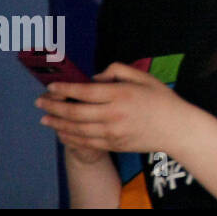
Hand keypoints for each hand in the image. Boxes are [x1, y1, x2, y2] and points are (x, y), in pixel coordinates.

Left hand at [35, 63, 194, 153]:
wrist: (176, 128)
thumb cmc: (161, 100)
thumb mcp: (143, 77)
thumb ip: (118, 71)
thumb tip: (95, 78)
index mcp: (121, 94)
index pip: (84, 92)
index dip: (64, 89)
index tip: (51, 87)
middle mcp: (114, 114)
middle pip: (75, 112)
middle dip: (53, 106)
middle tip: (40, 102)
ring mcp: (112, 132)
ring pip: (76, 129)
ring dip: (57, 123)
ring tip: (45, 118)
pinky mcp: (113, 144)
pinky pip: (85, 142)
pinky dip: (70, 137)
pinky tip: (61, 132)